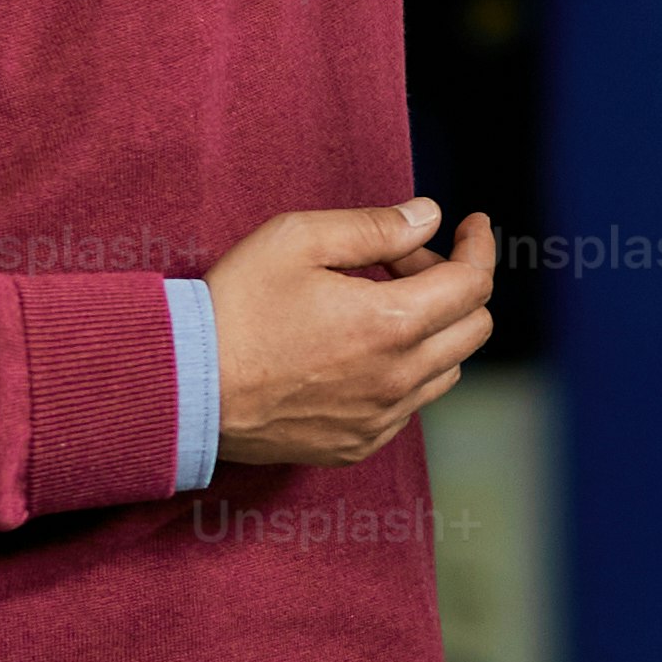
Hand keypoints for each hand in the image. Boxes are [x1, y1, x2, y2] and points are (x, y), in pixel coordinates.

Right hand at [202, 198, 500, 466]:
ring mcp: (380, 419)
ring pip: (447, 369)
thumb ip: (375, 226)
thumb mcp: (298, 239)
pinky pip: (409, 405)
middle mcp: (397, 379)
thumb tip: (429, 216)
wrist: (182, 387)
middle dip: (452, 282)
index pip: (473, 283)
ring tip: (378, 303)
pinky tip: (359, 348)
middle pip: (474, 328)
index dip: (479, 245)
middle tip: (400, 260)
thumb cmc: (234, 306)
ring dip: (433, 329)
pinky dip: (404, 370)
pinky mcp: (357, 444)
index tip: (472, 223)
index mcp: (392, 323)